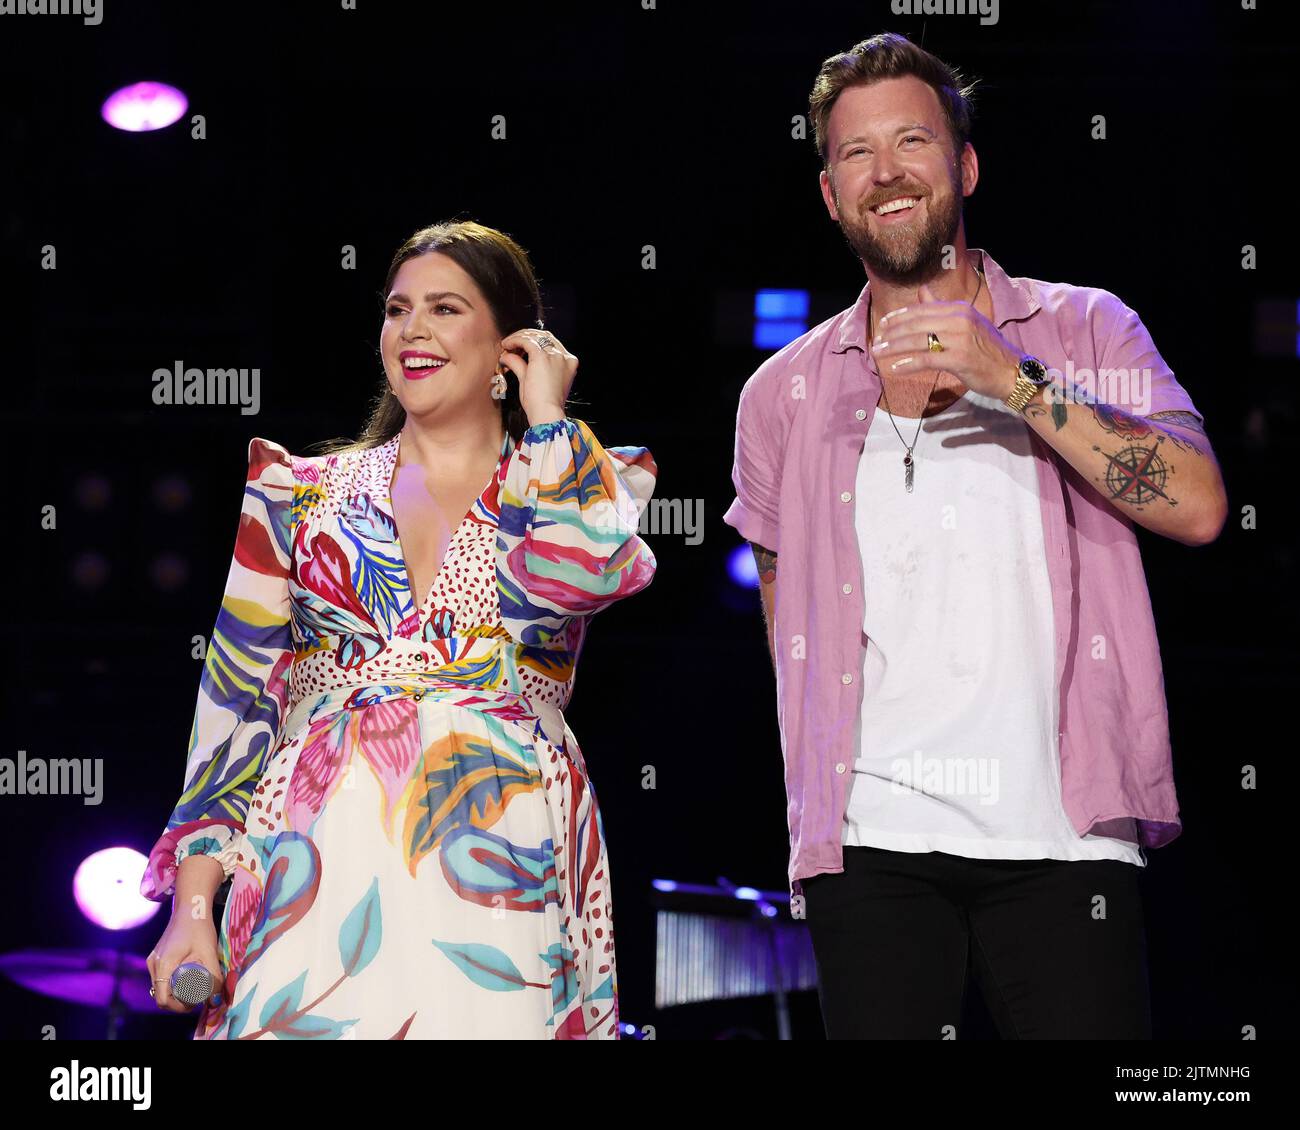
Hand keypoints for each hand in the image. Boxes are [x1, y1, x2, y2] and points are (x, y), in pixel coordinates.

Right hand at [147, 913, 222, 1012]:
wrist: (191, 906)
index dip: (177, 1007)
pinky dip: (172, 982)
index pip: (162, 999)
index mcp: (163, 965)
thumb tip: (216, 999)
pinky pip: (161, 977)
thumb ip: (214, 976)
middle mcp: (154, 965)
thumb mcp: (209, 953)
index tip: (194, 1005)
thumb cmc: (200, 928)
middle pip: (160, 994)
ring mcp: (153, 960)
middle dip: (177, 1001)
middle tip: (197, 998)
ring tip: (194, 989)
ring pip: (160, 986)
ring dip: (174, 992)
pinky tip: (187, 979)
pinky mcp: (157, 956)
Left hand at [498, 329, 574, 426]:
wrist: (546, 414)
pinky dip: (515, 340)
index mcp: (568, 363)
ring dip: (519, 337)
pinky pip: (526, 341)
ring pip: (535, 336)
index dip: (534, 341)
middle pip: (544, 336)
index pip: (551, 344)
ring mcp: (555, 355)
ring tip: (507, 344)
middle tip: (511, 343)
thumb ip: (521, 366)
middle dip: (526, 336)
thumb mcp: (531, 382)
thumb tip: (507, 356)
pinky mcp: (542, 356)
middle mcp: (564, 357)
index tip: (520, 347)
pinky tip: (506, 345)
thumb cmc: (542, 405)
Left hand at [871, 281, 1021, 400]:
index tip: (884, 323)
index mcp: (960, 309)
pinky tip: (895, 368)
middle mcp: (959, 319)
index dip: (900, 316)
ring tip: (879, 353)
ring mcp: (960, 339)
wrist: (1011, 371)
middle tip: (877, 341)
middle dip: (893, 332)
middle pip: (917, 323)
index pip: (923, 309)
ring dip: (894, 347)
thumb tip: (921, 291)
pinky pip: (927, 359)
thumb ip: (941, 309)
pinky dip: (908, 364)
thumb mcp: (966, 322)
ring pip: (918, 340)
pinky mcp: (959, 359)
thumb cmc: (986, 350)